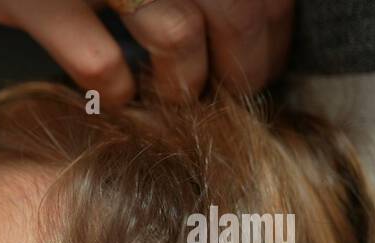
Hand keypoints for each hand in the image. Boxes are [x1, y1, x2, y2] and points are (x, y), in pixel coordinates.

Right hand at [0, 0, 292, 103]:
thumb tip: (256, 28)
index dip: (274, 33)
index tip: (260, 65)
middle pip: (239, 10)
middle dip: (242, 69)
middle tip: (225, 97)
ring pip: (177, 37)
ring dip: (181, 85)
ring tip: (168, 98)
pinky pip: (99, 63)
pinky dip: (115, 93)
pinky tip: (112, 96)